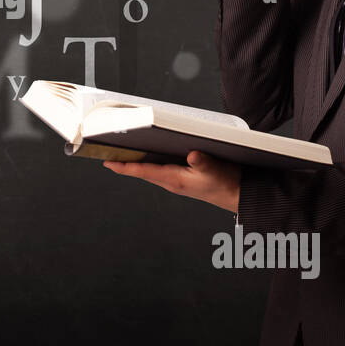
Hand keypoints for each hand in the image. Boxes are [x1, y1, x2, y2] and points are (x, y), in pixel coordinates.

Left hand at [104, 150, 241, 213]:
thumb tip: (192, 155)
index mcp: (175, 180)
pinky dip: (149, 161)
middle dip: (124, 163)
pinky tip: (146, 151)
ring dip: (135, 161)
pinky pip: (159, 168)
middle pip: (142, 170)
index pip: (144, 172)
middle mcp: (171, 181)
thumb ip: (204, 162)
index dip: (125, 167)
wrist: (237, 194)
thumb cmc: (226, 184)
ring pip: (149, 169)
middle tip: (106, 153)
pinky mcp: (181, 176)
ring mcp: (175, 179)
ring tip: (119, 151)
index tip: (108, 163)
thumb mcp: (216, 171)